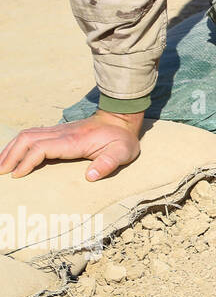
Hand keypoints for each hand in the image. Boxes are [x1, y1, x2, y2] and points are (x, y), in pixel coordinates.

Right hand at [0, 110, 144, 181]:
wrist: (121, 120)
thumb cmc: (121, 139)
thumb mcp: (123, 152)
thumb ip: (109, 163)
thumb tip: (90, 177)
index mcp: (73, 140)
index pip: (42, 147)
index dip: (27, 161)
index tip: (17, 175)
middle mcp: (61, 133)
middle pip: (27, 139)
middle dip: (11, 155)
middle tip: (0, 173)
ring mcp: (57, 130)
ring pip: (26, 135)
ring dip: (10, 149)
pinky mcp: (57, 132)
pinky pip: (31, 135)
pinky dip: (17, 144)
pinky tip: (10, 155)